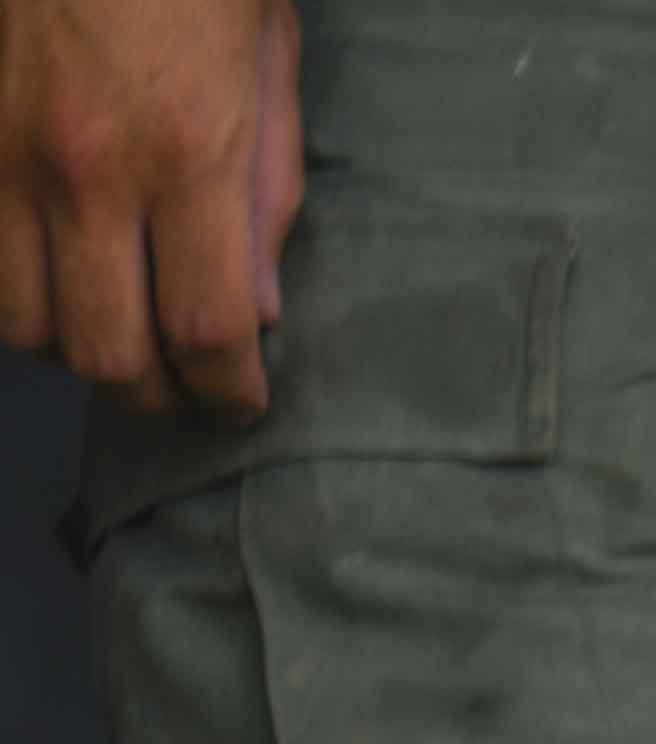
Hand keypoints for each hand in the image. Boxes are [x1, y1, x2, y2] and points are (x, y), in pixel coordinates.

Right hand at [0, 0, 300, 415]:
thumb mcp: (267, 69)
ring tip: (118, 334)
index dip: (227, 391)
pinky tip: (56, 281)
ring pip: (23, 323)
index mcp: (185, 154)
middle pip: (105, 351)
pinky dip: (16, 296)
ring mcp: (5, 155)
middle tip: (181, 387)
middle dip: (153, 392)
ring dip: (75, 347)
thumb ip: (266, 196)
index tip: (241, 401)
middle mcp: (85, 169)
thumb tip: (257, 310)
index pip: (205, 332)